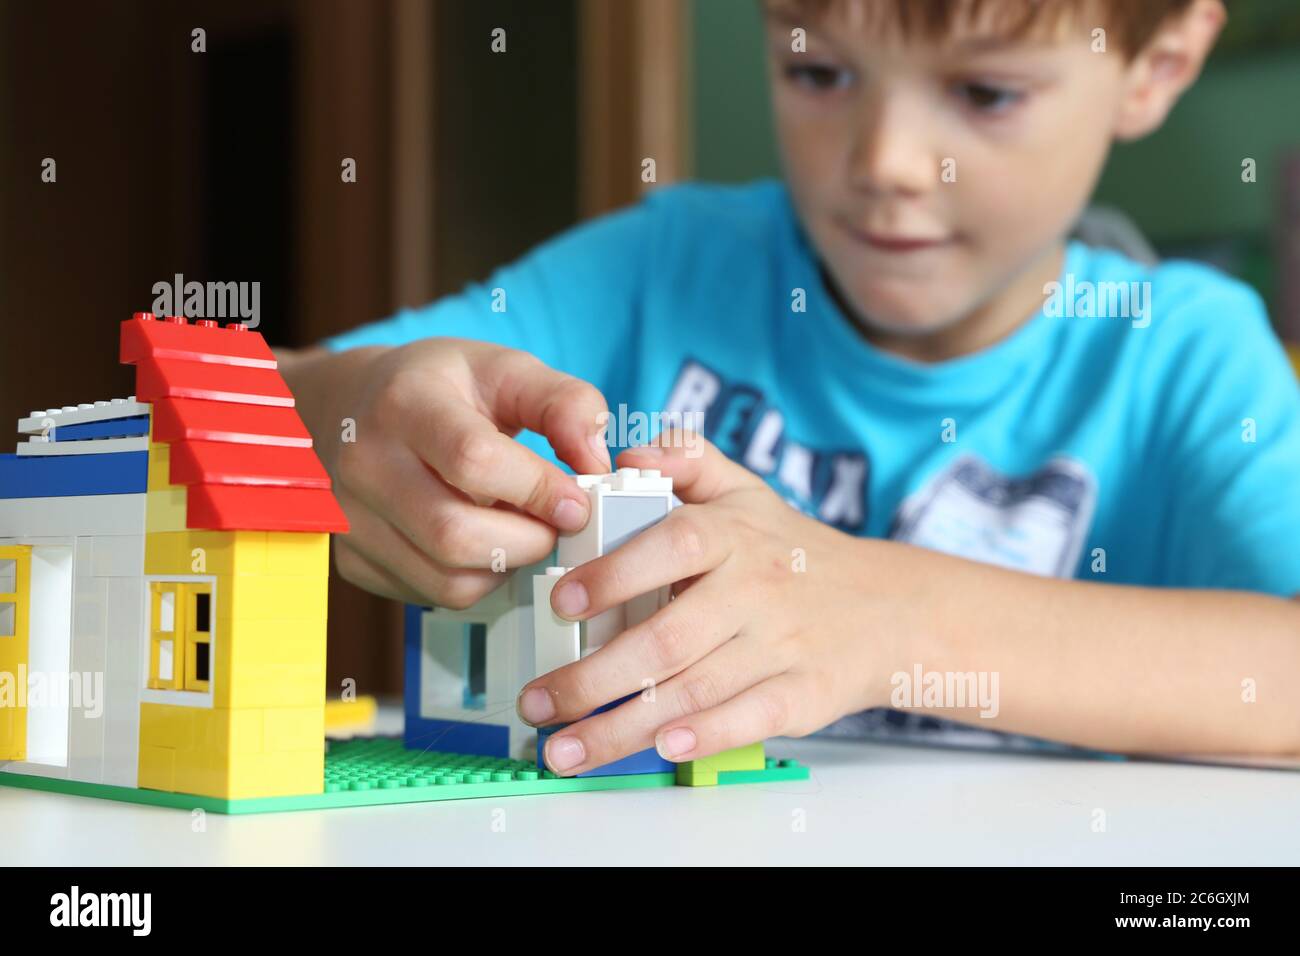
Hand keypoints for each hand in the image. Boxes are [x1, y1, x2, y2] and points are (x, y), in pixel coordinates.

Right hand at [284, 339, 610, 607]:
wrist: (349, 408)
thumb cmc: (439, 388)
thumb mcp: (506, 369)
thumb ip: (565, 404)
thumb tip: (597, 463)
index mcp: (405, 404)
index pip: (473, 461)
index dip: (537, 489)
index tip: (576, 502)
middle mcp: (365, 463)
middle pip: (456, 534)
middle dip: (528, 541)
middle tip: (556, 526)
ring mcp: (351, 519)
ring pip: (446, 579)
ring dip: (505, 567)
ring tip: (521, 530)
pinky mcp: (353, 561)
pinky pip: (430, 595)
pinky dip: (474, 582)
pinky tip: (483, 543)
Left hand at [516, 434, 917, 774]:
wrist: (887, 608)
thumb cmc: (793, 551)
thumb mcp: (746, 491)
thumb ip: (687, 461)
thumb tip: (626, 451)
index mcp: (733, 535)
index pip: (671, 546)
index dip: (614, 574)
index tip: (560, 602)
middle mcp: (756, 590)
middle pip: (666, 640)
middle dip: (591, 679)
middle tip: (536, 702)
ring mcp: (780, 646)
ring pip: (692, 692)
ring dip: (620, 728)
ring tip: (562, 749)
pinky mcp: (803, 696)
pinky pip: (747, 719)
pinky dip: (703, 737)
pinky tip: (657, 749)